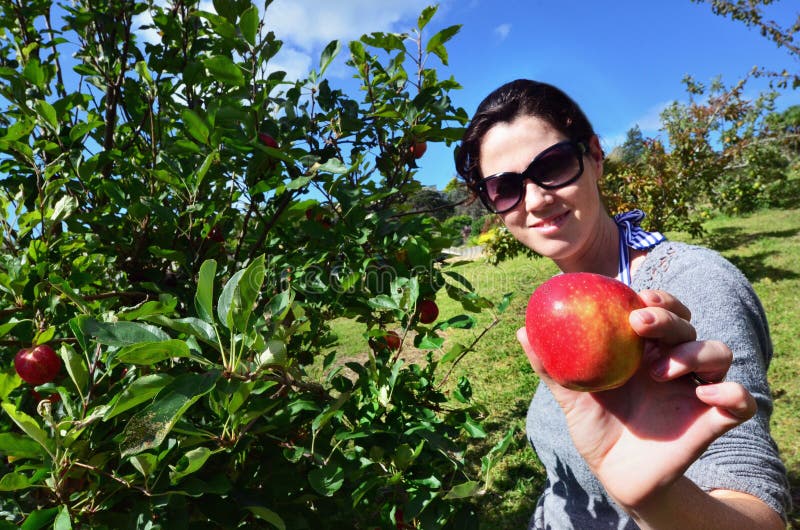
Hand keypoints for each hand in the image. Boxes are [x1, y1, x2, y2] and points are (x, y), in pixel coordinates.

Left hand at [516, 289, 756, 509]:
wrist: (615, 474)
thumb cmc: (595, 426)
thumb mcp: (569, 395)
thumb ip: (550, 365)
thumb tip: (522, 330)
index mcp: (643, 350)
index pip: (661, 310)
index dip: (656, 298)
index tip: (635, 299)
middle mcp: (673, 363)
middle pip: (687, 325)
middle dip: (669, 316)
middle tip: (640, 324)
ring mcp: (694, 389)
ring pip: (718, 352)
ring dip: (693, 352)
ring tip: (660, 371)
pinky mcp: (712, 419)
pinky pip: (740, 399)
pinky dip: (731, 391)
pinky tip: (702, 394)